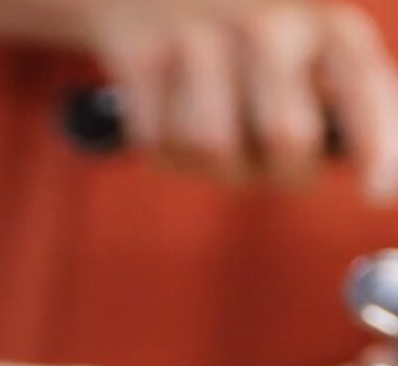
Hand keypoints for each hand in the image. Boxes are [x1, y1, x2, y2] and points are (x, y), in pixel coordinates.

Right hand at [77, 0, 397, 199]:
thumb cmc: (243, 45)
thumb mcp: (308, 58)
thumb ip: (348, 109)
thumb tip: (388, 181)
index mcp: (325, 27)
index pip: (363, 84)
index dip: (376, 142)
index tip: (376, 192)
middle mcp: (270, 22)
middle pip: (286, 138)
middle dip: (273, 172)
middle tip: (263, 163)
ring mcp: (203, 36)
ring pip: (214, 148)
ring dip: (210, 164)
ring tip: (211, 135)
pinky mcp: (143, 55)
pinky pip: (161, 143)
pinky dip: (165, 149)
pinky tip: (169, 118)